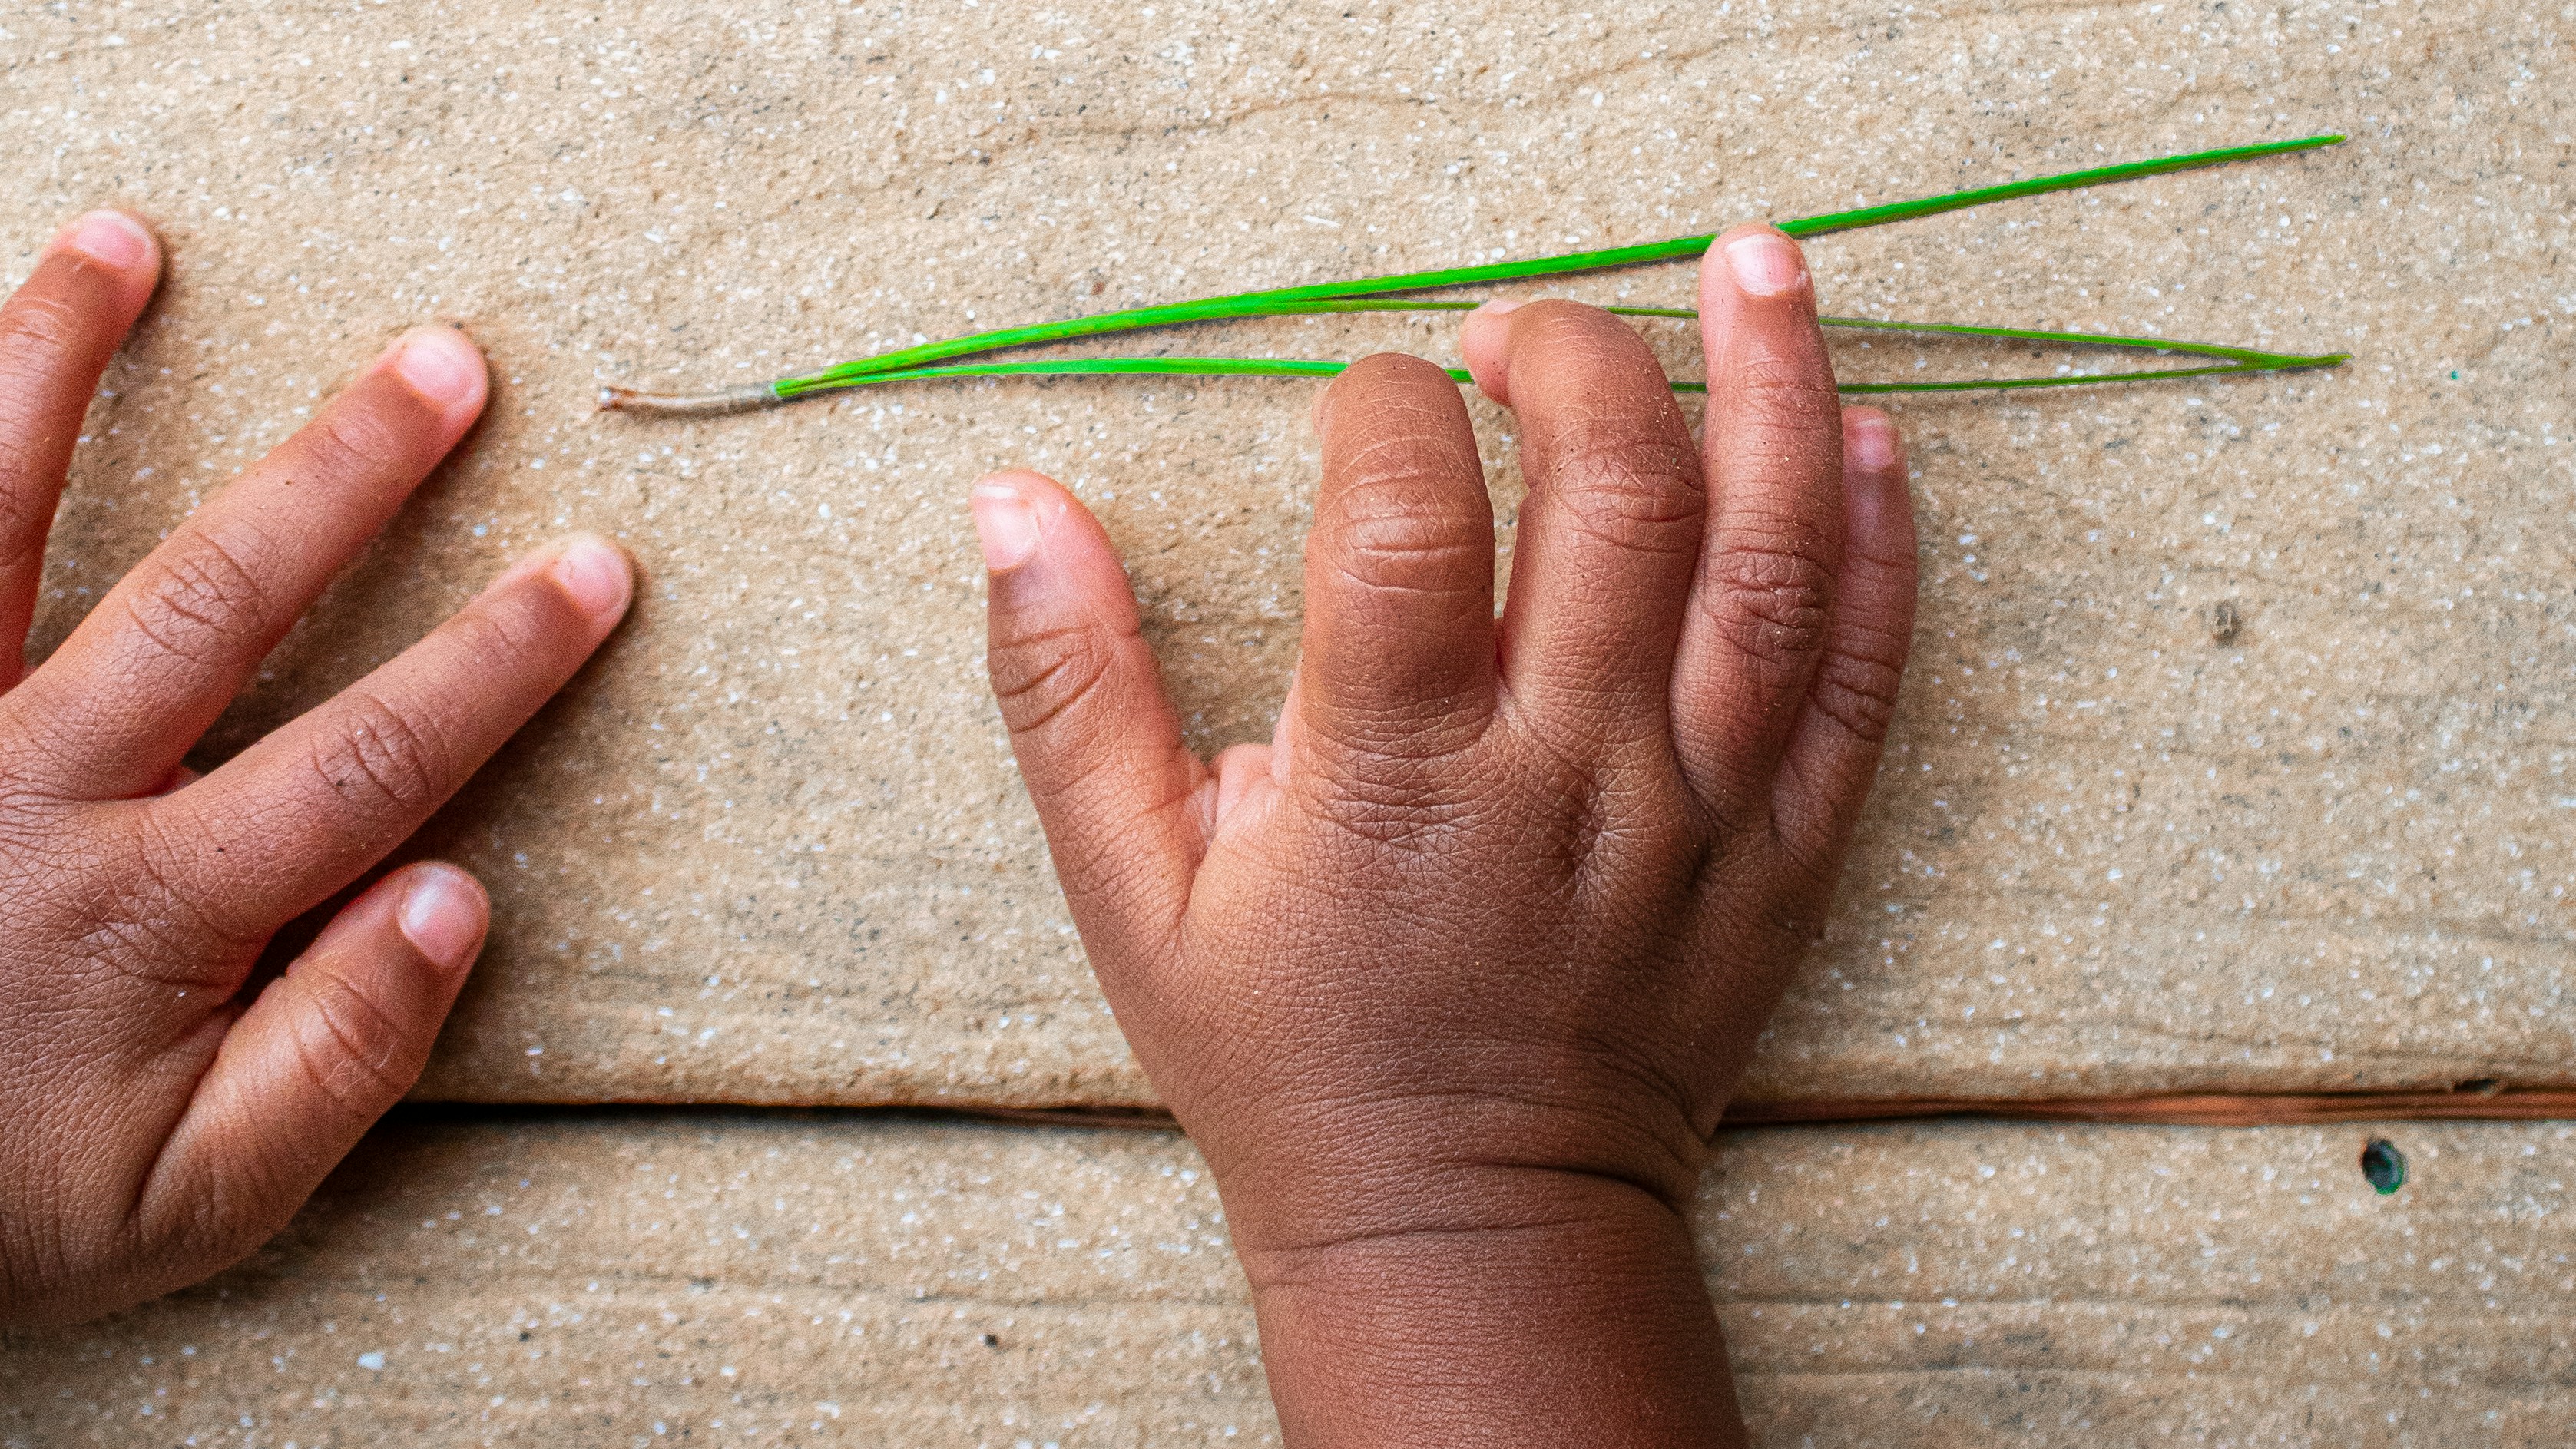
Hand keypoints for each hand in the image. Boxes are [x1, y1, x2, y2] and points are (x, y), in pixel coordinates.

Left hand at [0, 211, 633, 1324]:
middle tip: (444, 362)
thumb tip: (459, 897)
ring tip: (123, 249)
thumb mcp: (193, 1199)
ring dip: (56, 372)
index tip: (594, 570)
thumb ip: (338, 1057)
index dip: (495, 659)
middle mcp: (28, 794)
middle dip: (343, 474)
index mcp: (145, 911)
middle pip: (212, 598)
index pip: (367, 758)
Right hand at [973, 226, 1915, 1443]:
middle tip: (1516, 334)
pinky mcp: (1782, 857)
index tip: (1365, 397)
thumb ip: (1070, 691)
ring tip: (1755, 263)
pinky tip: (1869, 438)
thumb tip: (1012, 504)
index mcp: (1391, 778)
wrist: (1466, 1236)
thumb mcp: (1131, 893)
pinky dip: (1881, 550)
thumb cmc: (1292, 1060)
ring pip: (1768, 564)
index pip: (1406, 515)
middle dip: (1573, 361)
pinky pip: (1863, 683)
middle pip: (1614, 496)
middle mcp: (1562, 778)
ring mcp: (1694, 816)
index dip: (1381, 405)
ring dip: (1774, 388)